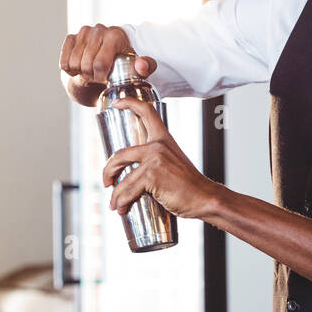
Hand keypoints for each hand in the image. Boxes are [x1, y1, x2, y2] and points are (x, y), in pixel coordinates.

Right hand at [60, 24, 157, 105]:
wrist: (107, 57)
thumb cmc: (124, 63)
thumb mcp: (139, 67)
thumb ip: (146, 66)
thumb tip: (141, 65)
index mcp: (115, 35)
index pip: (100, 63)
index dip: (101, 76)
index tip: (106, 77)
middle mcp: (98, 30)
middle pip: (86, 65)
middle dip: (91, 76)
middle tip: (97, 76)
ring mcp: (83, 32)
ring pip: (73, 64)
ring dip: (80, 73)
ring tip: (90, 71)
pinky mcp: (71, 37)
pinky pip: (64, 62)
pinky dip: (69, 69)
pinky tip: (79, 68)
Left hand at [102, 98, 219, 219]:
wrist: (204, 198)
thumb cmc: (188, 186)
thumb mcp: (172, 164)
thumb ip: (154, 162)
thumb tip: (129, 176)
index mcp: (163, 138)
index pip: (146, 111)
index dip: (129, 103)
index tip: (116, 103)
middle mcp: (157, 145)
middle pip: (120, 154)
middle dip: (108, 170)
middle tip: (107, 182)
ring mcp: (154, 159)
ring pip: (123, 178)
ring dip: (115, 194)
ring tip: (115, 205)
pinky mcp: (152, 175)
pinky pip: (128, 189)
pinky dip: (121, 201)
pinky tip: (121, 208)